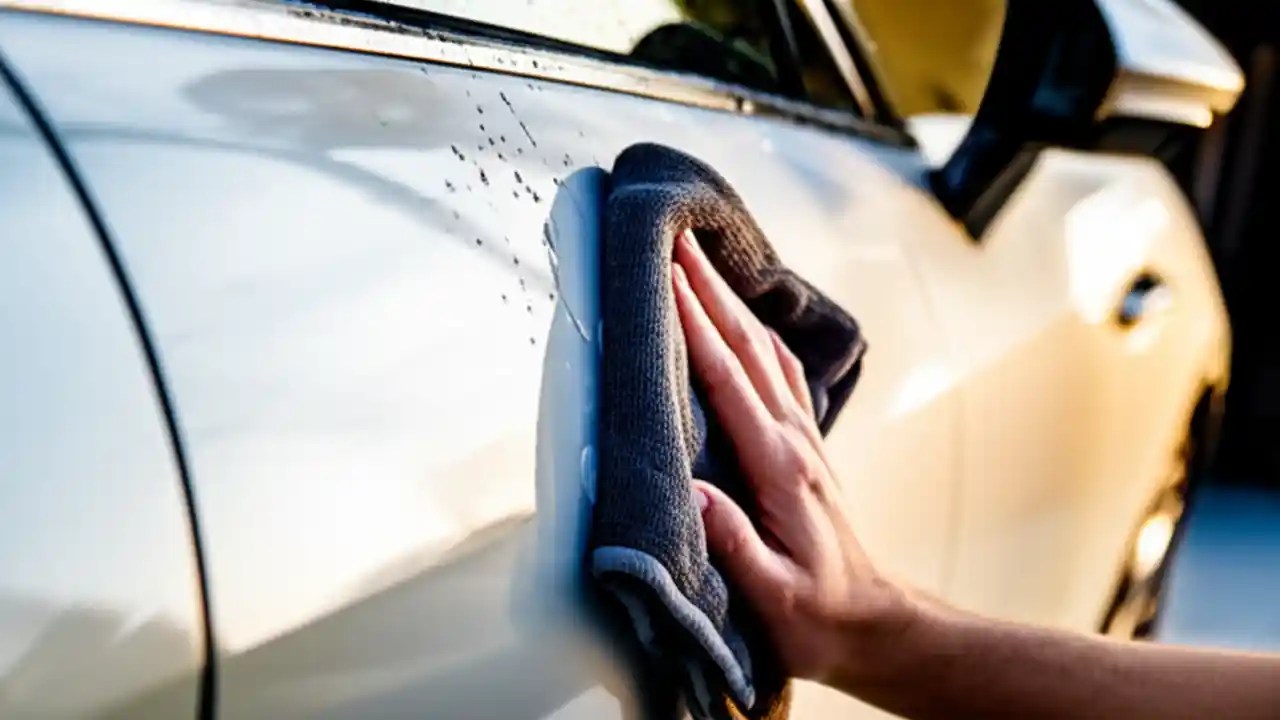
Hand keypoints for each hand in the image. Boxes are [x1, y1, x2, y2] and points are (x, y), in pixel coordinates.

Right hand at [671, 229, 916, 686]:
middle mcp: (795, 441)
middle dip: (712, 290)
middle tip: (678, 240)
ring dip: (734, 302)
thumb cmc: (817, 617)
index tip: (669, 276)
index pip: (730, 381)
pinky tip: (743, 321)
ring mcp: (804, 440)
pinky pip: (780, 372)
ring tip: (702, 263)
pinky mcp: (805, 448)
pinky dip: (756, 333)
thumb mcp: (772, 596)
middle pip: (750, 347)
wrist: (872, 625)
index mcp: (780, 469)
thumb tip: (693, 491)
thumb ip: (734, 544)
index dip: (697, 325)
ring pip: (767, 351)